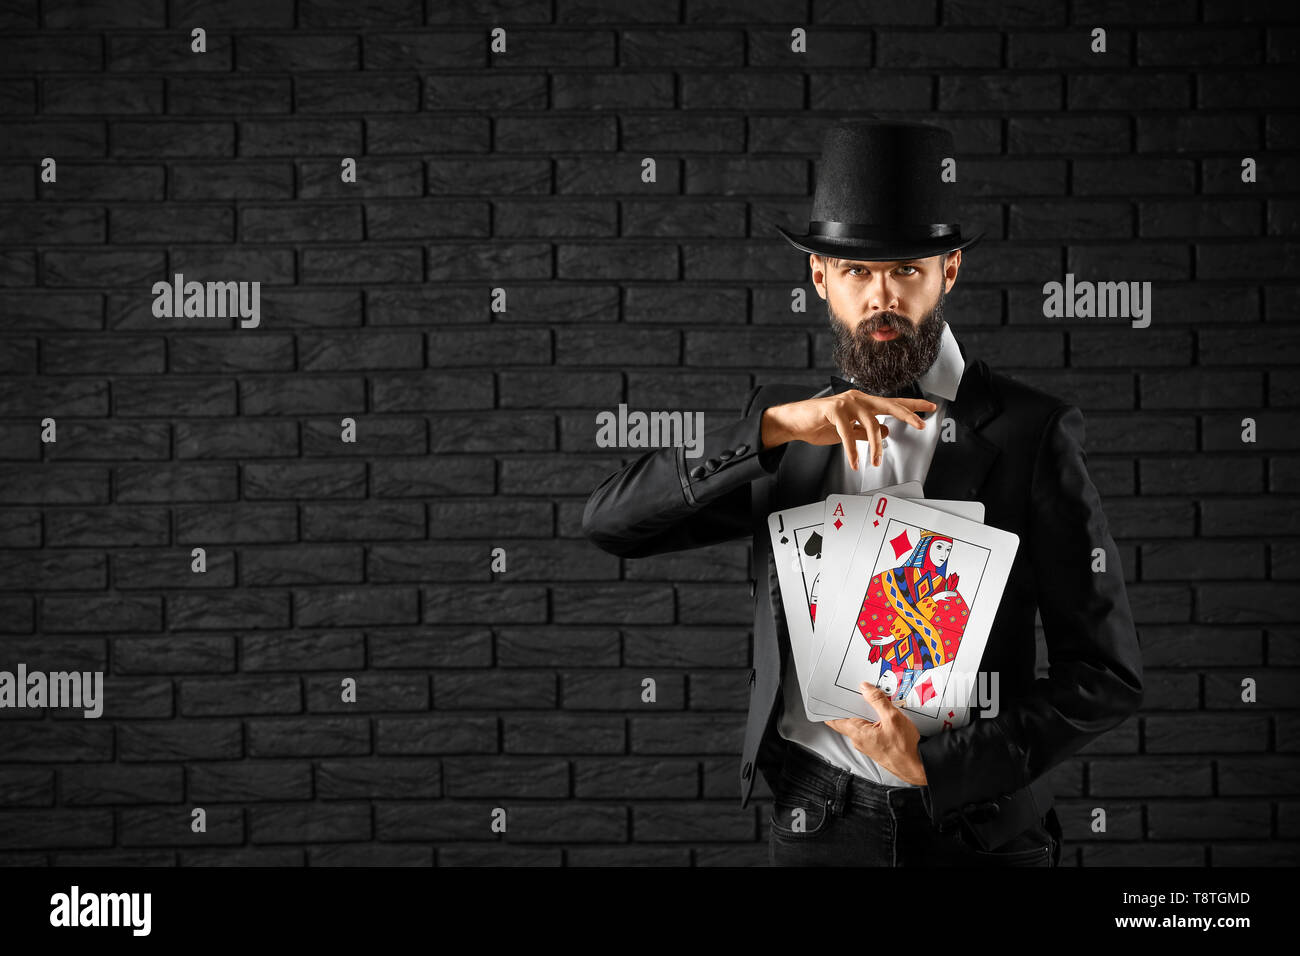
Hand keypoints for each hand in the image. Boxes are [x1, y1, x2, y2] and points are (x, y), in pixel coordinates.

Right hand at [760, 390, 936, 469]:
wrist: (795, 421)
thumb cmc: (820, 424)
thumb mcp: (849, 430)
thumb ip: (866, 431)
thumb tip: (886, 432)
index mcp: (863, 402)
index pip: (893, 402)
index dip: (912, 405)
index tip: (930, 407)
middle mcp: (858, 398)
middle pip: (889, 405)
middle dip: (907, 415)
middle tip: (920, 425)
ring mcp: (846, 402)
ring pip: (870, 423)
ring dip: (876, 446)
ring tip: (876, 461)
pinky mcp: (833, 410)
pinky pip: (848, 433)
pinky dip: (853, 451)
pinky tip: (855, 462)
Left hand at [824, 682, 927, 784]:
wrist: (918, 767)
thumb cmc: (905, 749)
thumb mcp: (892, 718)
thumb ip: (877, 700)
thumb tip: (866, 688)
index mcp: (858, 733)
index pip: (834, 720)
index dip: (830, 707)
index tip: (830, 697)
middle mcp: (859, 740)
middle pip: (849, 718)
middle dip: (853, 705)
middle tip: (860, 693)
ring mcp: (868, 744)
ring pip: (861, 724)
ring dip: (867, 712)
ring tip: (877, 702)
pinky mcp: (876, 746)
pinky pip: (870, 730)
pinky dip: (874, 720)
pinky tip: (885, 716)